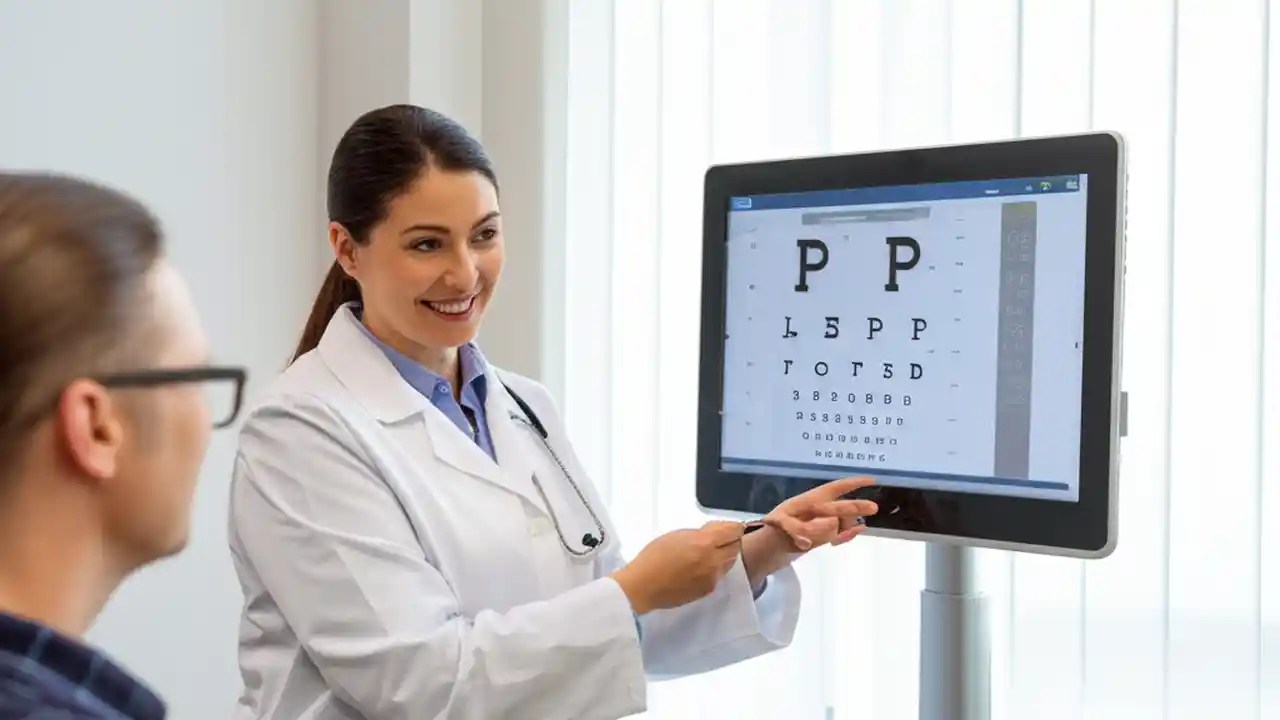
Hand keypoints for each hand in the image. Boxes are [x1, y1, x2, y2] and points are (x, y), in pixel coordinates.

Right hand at [610, 521, 743, 614]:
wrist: (644, 586)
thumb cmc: (654, 558)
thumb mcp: (677, 535)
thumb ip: (700, 534)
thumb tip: (714, 533)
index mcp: (705, 543)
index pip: (734, 531)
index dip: (733, 527)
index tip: (729, 526)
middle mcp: (713, 561)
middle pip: (736, 547)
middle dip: (730, 541)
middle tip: (719, 538)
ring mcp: (712, 577)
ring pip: (729, 562)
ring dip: (724, 555)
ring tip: (707, 553)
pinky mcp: (708, 590)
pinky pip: (719, 575)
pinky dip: (715, 569)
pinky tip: (699, 567)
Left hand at [763, 476, 877, 551]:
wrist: (777, 541)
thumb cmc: (779, 525)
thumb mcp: (780, 522)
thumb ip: (797, 526)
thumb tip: (822, 529)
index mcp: (814, 498)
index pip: (836, 488)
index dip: (854, 483)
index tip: (871, 480)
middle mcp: (824, 508)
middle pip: (843, 506)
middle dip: (857, 506)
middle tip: (874, 508)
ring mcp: (829, 521)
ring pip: (845, 522)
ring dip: (845, 529)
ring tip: (834, 539)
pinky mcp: (830, 534)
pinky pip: (842, 533)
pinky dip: (844, 536)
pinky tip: (842, 539)